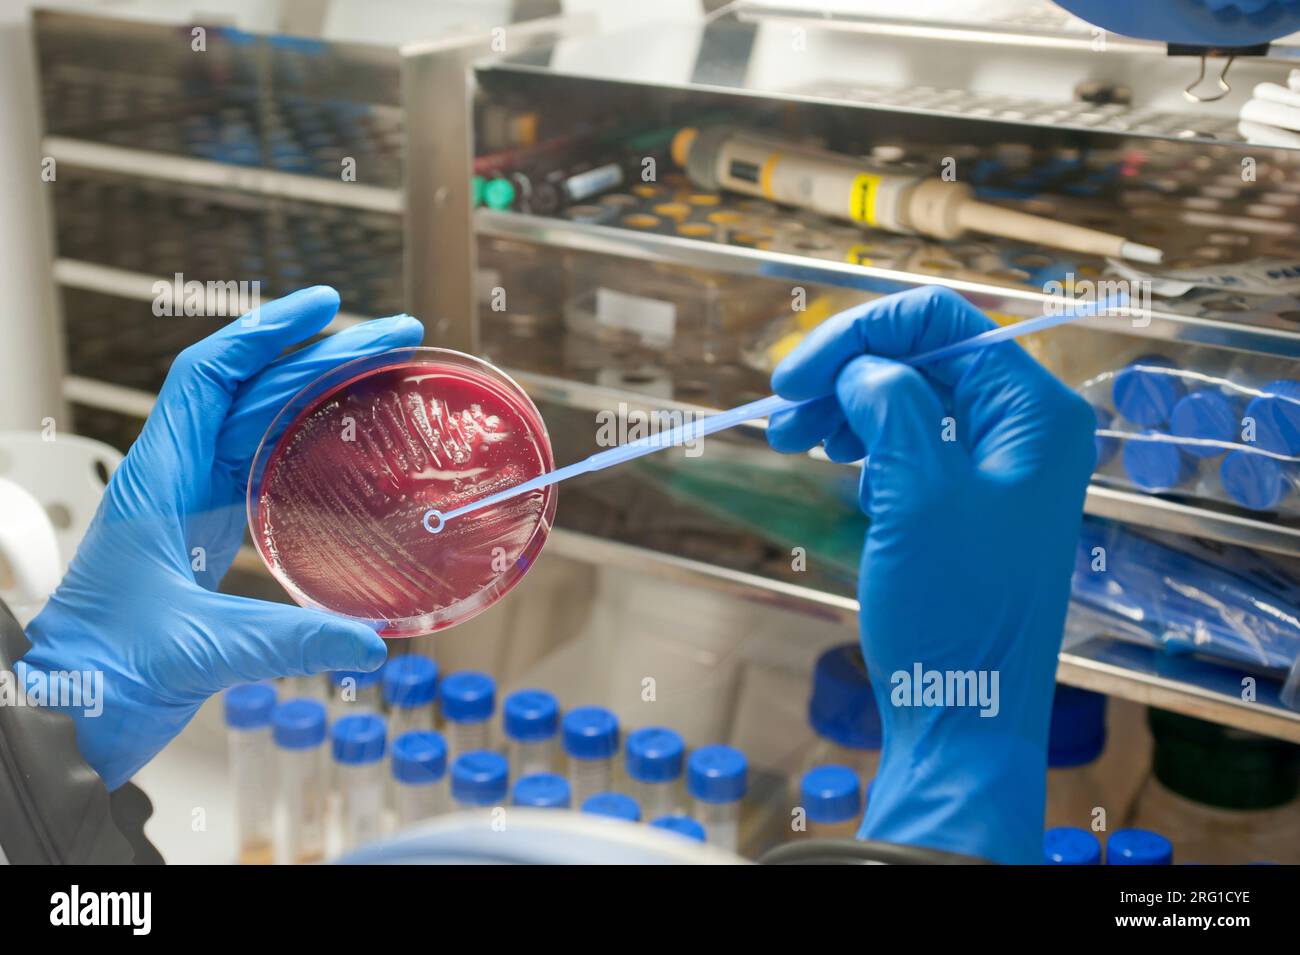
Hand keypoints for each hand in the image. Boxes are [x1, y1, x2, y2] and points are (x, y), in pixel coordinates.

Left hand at [19, 287, 423, 789]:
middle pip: (253, 394)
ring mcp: (191, 505)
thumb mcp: (196, 652)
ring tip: (383, 378)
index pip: (210, 377)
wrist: (68, 714)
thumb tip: (371, 640)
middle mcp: (175, 480)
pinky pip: (263, 469)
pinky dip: (308, 445)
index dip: (266, 331)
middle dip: (322, 357)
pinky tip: (350, 449)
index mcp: (158, 482)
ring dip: (318, 395)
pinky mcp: (207, 535)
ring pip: (262, 426)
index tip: (324, 306)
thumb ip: (287, 643)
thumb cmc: (102, 673)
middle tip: (392, 341)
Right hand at [768, 286, 1094, 863]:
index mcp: (1033, 414)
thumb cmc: (952, 612)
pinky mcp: (969, 502)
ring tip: (792, 441)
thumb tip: (861, 369)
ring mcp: (998, 467)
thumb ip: (890, 407)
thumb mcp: (916, 495)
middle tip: (782, 414)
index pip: (941, 322)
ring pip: (909, 400)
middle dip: (845, 375)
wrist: (962, 715)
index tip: (792, 377)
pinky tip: (834, 470)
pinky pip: (910, 445)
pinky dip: (863, 445)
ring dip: (845, 408)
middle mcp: (1024, 430)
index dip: (859, 335)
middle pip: (922, 358)